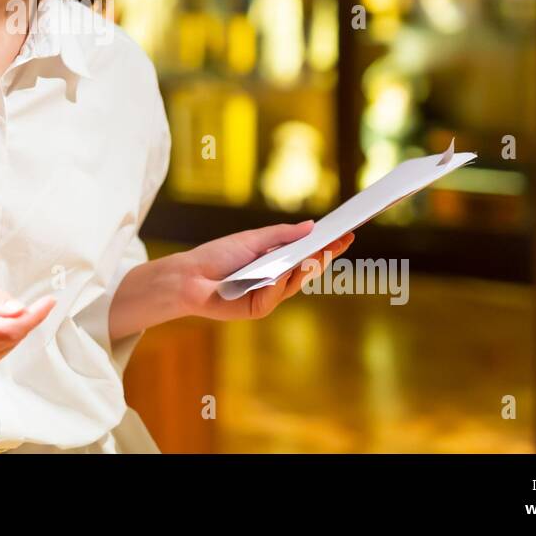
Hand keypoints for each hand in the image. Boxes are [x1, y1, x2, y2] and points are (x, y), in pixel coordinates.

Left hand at [172, 220, 355, 320]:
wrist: (189, 275)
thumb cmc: (218, 255)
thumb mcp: (252, 240)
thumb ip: (280, 235)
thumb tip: (311, 226)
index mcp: (276, 263)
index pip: (307, 255)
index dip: (327, 247)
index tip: (346, 234)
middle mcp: (276, 282)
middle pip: (306, 271)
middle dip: (323, 256)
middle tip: (340, 241)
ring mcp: (267, 297)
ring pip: (292, 284)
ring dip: (304, 269)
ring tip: (318, 252)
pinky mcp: (255, 309)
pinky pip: (271, 296)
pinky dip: (275, 284)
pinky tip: (280, 273)